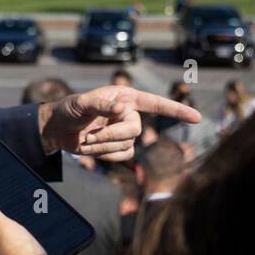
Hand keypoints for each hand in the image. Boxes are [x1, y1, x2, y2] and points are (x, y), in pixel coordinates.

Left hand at [37, 86, 201, 161]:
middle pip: (135, 131)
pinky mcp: (117, 147)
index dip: (177, 110)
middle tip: (89, 134)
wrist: (57, 129)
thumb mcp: (81, 103)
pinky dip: (104, 154)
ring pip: (127, 146)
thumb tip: (123, 108)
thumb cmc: (68, 110)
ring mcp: (124, 132)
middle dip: (110, 135)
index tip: (197, 117)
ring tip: (86, 138)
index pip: (156, 103)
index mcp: (125, 97)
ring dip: (103, 145)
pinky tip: (91, 146)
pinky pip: (122, 157)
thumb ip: (102, 105)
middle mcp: (128, 114)